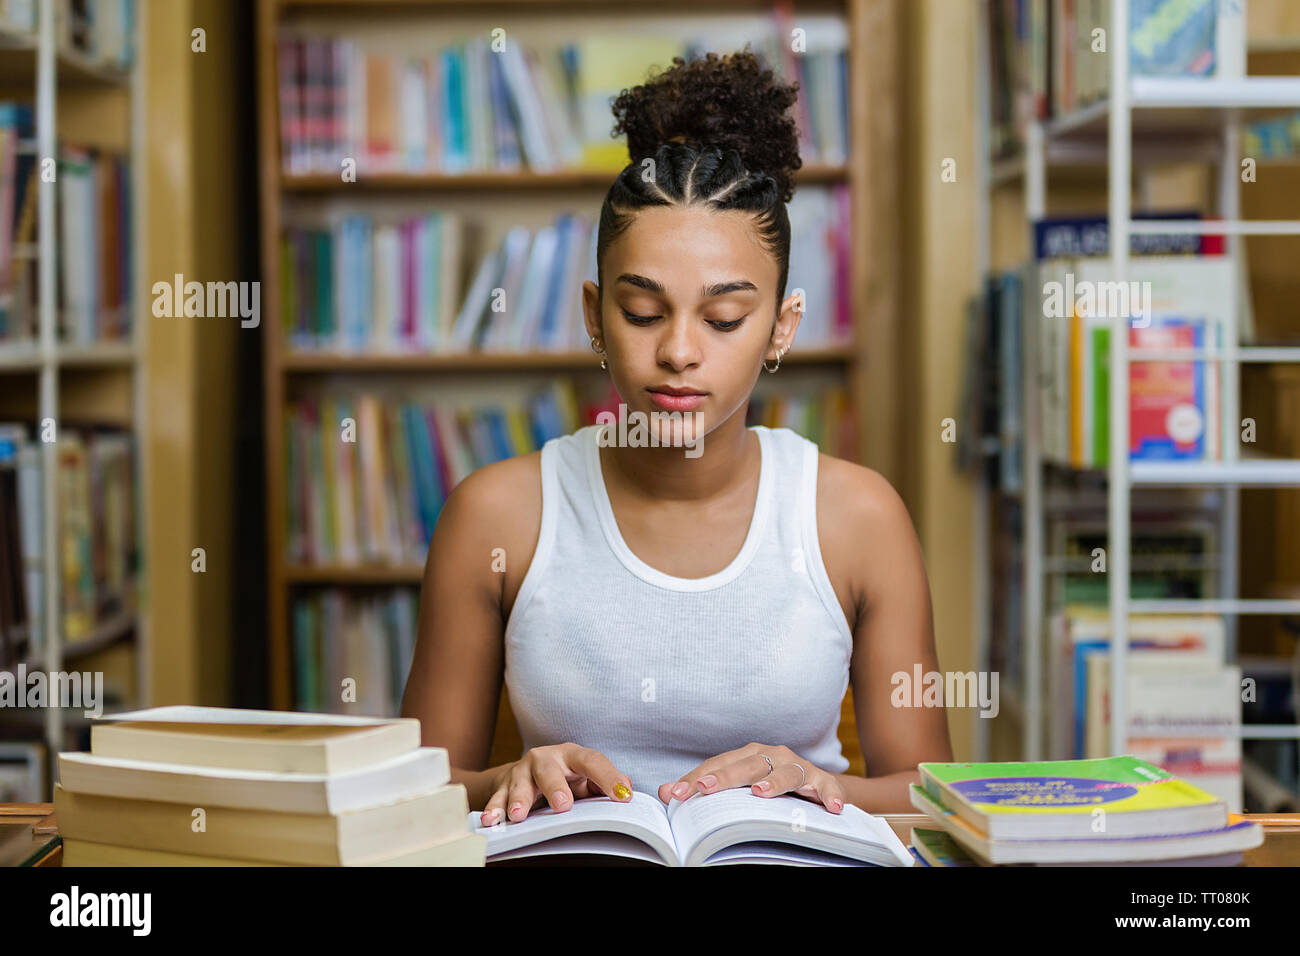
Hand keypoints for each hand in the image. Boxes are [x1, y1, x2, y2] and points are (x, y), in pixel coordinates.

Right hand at [479, 743, 632, 825]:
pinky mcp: (504, 785)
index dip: (608, 777)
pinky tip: (491, 820)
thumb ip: (603, 783)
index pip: (593, 761)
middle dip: (555, 787)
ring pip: (520, 784)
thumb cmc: (565, 776)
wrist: (529, 771)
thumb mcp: (585, 777)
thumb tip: (626, 789)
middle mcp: (546, 758)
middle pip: (550, 770)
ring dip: (519, 799)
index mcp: (572, 755)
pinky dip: (494, 809)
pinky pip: (497, 798)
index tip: (622, 795)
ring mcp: (523, 771)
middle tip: (563, 805)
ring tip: (518, 815)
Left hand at [657, 743, 845, 813]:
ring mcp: (799, 767)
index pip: (718, 765)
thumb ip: (704, 788)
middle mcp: (773, 755)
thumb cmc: (770, 785)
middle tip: (705, 788)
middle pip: (748, 764)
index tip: (674, 794)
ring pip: (786, 772)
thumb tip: (663, 792)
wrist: (818, 787)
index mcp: (749, 756)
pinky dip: (830, 794)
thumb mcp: (740, 786)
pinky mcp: (824, 782)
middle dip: (725, 777)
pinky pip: (829, 787)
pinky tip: (830, 806)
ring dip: (774, 782)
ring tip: (760, 794)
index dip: (696, 779)